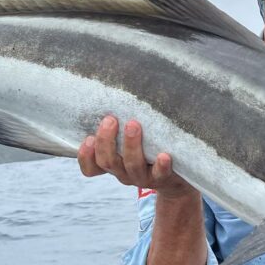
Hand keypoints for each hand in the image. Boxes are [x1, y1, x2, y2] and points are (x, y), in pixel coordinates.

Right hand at [77, 116, 195, 199]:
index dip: (86, 156)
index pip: (91, 167)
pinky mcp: (163, 178)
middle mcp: (123, 172)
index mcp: (112, 163)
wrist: (178, 174)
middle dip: (106, 141)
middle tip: (110, 119)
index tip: (88, 138)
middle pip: (107, 162)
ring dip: (131, 145)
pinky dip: (161, 166)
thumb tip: (117, 86)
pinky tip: (164, 155)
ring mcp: (143, 177)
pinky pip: (160, 174)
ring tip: (133, 125)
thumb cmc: (148, 147)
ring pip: (131, 165)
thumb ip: (119, 124)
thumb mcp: (128, 138)